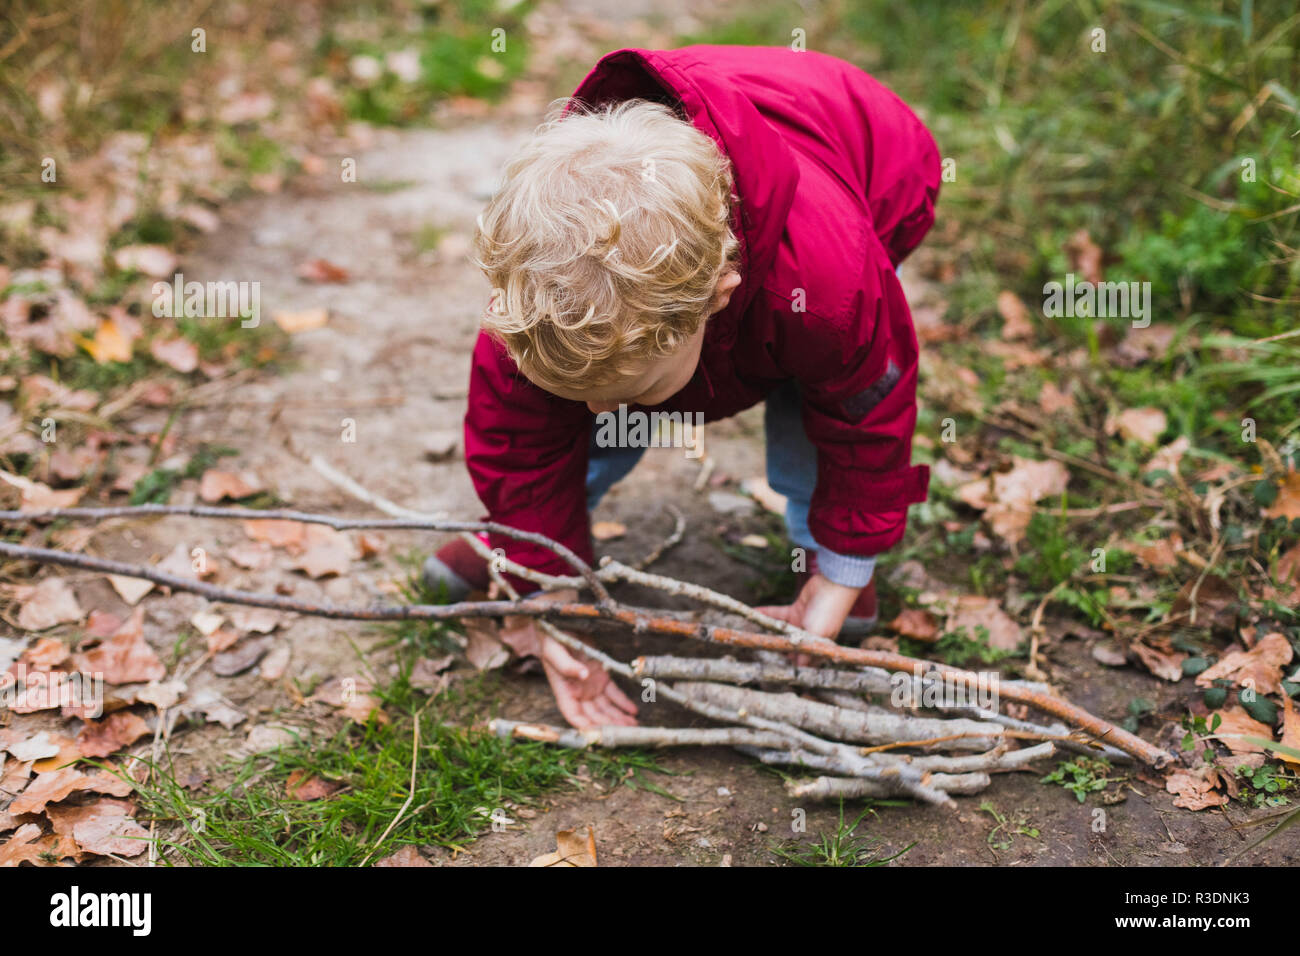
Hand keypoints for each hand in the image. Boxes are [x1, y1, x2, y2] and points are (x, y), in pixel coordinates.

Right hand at [499, 589, 637, 729]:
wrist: (561, 621)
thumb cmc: (552, 637)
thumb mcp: (554, 650)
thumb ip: (566, 665)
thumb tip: (582, 677)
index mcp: (564, 689)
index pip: (573, 715)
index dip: (584, 727)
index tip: (598, 735)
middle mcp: (578, 692)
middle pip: (593, 716)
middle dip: (609, 726)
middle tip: (625, 734)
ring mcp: (590, 685)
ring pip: (606, 708)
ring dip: (618, 718)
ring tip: (633, 726)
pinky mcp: (601, 676)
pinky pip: (614, 694)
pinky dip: (624, 703)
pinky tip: (634, 711)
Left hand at [757, 573, 861, 664]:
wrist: (831, 585)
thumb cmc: (828, 612)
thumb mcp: (817, 634)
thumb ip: (806, 649)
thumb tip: (799, 667)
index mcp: (818, 645)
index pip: (804, 660)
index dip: (792, 665)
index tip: (775, 669)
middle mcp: (809, 637)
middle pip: (790, 647)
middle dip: (777, 650)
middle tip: (759, 652)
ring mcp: (801, 623)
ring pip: (781, 631)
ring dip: (768, 632)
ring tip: (752, 635)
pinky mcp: (795, 610)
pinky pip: (777, 615)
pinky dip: (766, 613)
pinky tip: (754, 612)